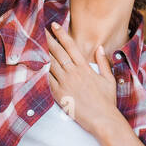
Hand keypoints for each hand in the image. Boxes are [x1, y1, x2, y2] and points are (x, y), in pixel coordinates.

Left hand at [45, 22, 121, 140]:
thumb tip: (100, 48)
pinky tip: (38, 65)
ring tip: (37, 45)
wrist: (102, 119)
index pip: (70, 46)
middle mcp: (73, 73)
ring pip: (50, 64)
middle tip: (41, 31)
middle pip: (57, 52)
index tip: (54, 26)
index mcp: (85, 67)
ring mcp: (65, 83)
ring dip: (43, 54)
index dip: (61, 34)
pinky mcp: (59, 94)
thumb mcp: (108, 79)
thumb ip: (102, 62)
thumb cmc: (107, 101)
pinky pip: (47, 79)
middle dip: (48, 40)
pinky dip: (43, 72)